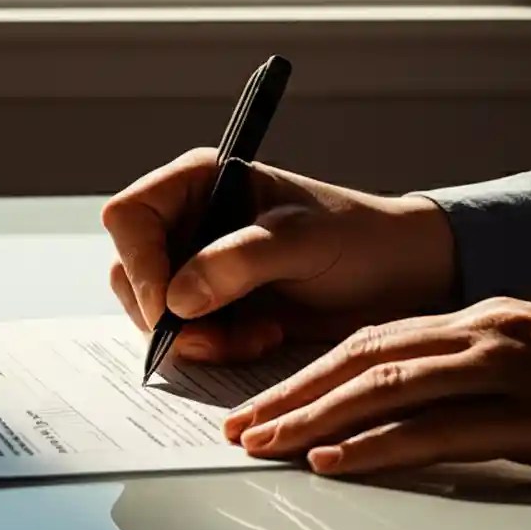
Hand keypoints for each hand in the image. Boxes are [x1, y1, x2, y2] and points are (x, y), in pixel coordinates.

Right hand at [101, 148, 454, 362]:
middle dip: (168, 314)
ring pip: (153, 310)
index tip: (169, 308)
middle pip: (130, 270)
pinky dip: (214, 348)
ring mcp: (197, 264)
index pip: (130, 216)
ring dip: (196, 337)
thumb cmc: (359, 239)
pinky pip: (184, 334)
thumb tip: (176, 298)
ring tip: (254, 336)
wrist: (400, 277)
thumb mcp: (303, 242)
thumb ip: (239, 261)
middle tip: (216, 336)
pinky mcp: (214, 304)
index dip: (139, 262)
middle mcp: (189, 220)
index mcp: (201, 181)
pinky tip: (262, 337)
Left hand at [224, 297, 530, 474]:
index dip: (306, 369)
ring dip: (313, 416)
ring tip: (262, 441)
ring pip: (384, 386)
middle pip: (359, 358)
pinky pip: (438, 429)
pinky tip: (335, 460)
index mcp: (477, 320)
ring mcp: (507, 368)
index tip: (261, 398)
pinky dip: (377, 445)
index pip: (369, 340)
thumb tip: (410, 407)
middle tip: (237, 423)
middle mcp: (481, 333)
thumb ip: (471, 373)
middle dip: (290, 393)